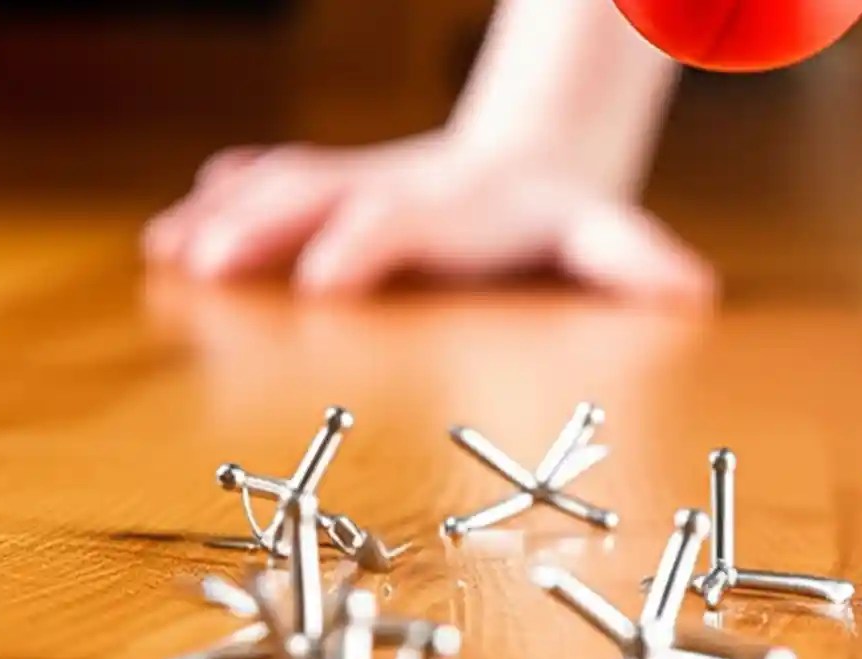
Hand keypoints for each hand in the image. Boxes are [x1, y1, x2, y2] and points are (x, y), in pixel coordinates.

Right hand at [143, 133, 715, 306]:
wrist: (534, 164)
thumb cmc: (565, 219)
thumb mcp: (606, 236)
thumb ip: (636, 263)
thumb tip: (692, 292)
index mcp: (460, 206)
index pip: (408, 219)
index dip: (366, 242)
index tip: (322, 280)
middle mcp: (400, 186)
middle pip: (325, 194)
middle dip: (262, 225)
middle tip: (202, 259)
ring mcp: (365, 181)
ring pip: (286, 187)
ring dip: (225, 215)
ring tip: (168, 247)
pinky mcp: (343, 188)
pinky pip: (276, 186)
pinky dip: (226, 202)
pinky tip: (178, 228)